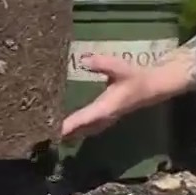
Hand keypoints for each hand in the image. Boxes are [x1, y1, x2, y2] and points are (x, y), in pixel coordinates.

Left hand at [60, 53, 180, 140]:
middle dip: (64, 132)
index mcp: (105, 107)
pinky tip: (67, 127)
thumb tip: (84, 60)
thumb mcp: (120, 68)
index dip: (69, 125)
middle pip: (80, 129)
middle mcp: (103, 117)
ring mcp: (105, 119)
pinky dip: (77, 128)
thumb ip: (102, 64)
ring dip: (70, 132)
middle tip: (44, 134)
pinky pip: (88, 126)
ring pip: (84, 130)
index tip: (54, 131)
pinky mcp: (106, 117)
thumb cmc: (135, 77)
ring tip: (50, 133)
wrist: (152, 87)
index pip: (83, 119)